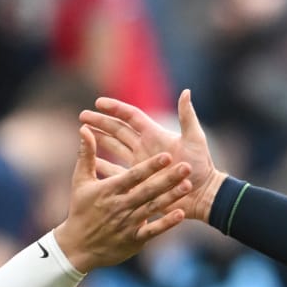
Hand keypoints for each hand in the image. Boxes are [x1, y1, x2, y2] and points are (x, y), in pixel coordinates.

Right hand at [52, 125, 191, 271]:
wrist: (77, 247)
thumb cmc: (80, 210)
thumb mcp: (80, 181)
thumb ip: (86, 154)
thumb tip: (84, 129)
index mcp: (109, 190)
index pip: (133, 176)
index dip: (150, 166)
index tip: (166, 156)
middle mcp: (120, 206)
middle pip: (148, 190)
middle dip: (168, 179)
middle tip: (187, 167)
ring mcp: (128, 223)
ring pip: (153, 208)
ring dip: (171, 197)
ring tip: (188, 186)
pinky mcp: (134, 240)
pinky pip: (153, 230)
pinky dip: (166, 223)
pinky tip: (181, 214)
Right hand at [80, 89, 224, 222]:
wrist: (203, 195)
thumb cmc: (201, 166)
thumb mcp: (195, 139)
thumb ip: (187, 116)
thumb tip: (186, 91)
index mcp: (154, 135)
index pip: (131, 116)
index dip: (115, 108)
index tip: (98, 103)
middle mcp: (145, 148)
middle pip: (118, 131)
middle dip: (100, 123)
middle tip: (82, 116)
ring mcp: (141, 165)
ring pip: (114, 149)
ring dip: (100, 142)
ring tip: (84, 134)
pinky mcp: (139, 181)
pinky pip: (118, 173)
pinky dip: (105, 167)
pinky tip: (92, 163)